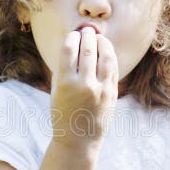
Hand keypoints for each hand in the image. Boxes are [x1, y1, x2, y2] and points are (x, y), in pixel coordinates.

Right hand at [50, 27, 117, 147]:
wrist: (78, 139)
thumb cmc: (63, 112)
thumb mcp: (56, 90)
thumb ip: (64, 68)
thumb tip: (73, 42)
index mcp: (65, 83)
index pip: (69, 50)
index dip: (72, 37)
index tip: (73, 34)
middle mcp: (84, 84)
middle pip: (88, 49)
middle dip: (87, 35)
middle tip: (86, 30)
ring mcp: (100, 89)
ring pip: (105, 56)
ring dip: (102, 42)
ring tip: (98, 37)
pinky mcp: (112, 93)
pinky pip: (113, 68)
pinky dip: (109, 56)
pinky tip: (105, 50)